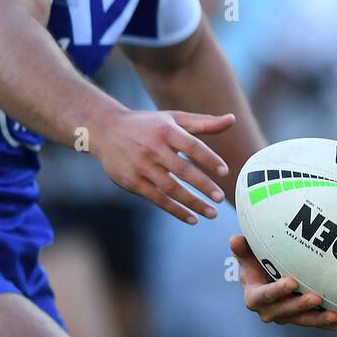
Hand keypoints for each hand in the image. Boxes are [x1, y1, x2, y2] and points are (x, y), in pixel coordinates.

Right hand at [90, 108, 232, 223]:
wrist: (104, 129)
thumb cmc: (148, 124)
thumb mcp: (173, 118)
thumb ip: (204, 123)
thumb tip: (232, 119)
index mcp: (166, 131)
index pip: (192, 146)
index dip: (209, 159)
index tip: (225, 172)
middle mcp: (153, 149)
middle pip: (182, 170)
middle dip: (203, 185)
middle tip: (221, 198)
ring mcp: (141, 166)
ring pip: (170, 188)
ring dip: (192, 203)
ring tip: (211, 213)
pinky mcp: (131, 181)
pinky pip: (157, 198)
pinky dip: (175, 210)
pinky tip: (191, 218)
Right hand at [228, 235, 336, 336]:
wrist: (264, 277)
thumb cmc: (255, 263)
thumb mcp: (247, 255)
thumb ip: (243, 250)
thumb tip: (235, 239)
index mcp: (254, 297)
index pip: (264, 296)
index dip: (276, 291)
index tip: (291, 282)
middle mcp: (270, 311)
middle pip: (286, 312)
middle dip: (301, 306)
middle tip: (317, 297)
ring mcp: (289, 317)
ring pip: (305, 320)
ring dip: (320, 320)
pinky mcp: (305, 319)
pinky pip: (320, 324)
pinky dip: (336, 326)